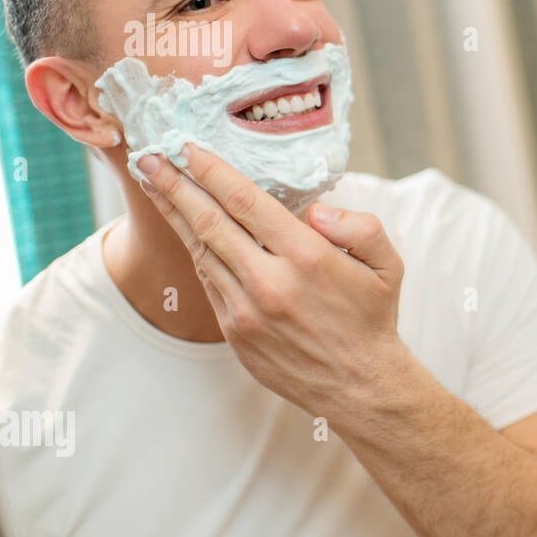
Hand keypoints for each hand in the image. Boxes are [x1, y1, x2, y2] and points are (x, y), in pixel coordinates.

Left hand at [136, 143, 408, 416]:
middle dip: (175, 186)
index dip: (212, 171)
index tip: (189, 148)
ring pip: (202, 252)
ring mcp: (247, 310)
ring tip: (155, 188)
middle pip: (209, 221)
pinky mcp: (236, 333)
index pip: (246, 201)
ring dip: (175, 216)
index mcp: (307, 257)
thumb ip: (359, 225)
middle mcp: (270, 282)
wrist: (360, 387)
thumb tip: (314, 210)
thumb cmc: (372, 318)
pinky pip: (210, 283)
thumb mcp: (387, 264)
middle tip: (149, 158)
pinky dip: (197, 253)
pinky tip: (188, 232)